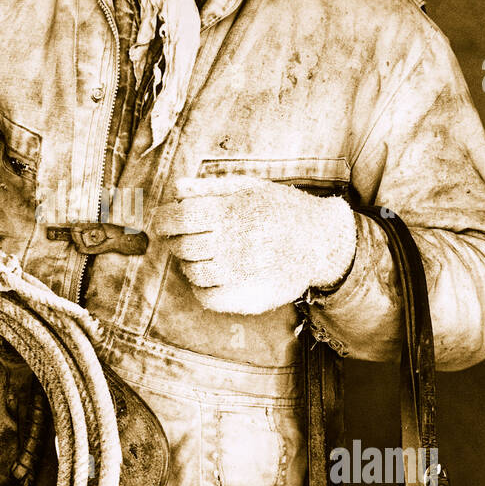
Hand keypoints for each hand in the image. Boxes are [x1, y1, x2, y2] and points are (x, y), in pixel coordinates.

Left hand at [153, 173, 356, 315]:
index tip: (163, 223)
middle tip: (185, 239)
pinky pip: (207, 298)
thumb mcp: (250, 187)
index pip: (179, 218)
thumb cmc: (281, 209)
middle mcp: (235, 242)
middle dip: (176, 241)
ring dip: (189, 264)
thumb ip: (210, 188)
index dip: (163, 220)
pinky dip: (200, 288)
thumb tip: (176, 189)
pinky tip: (210, 277)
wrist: (322, 240)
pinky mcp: (249, 296)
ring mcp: (241, 273)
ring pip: (193, 273)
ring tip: (202, 256)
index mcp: (232, 212)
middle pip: (183, 246)